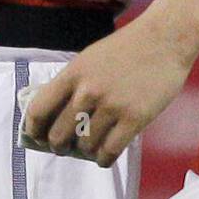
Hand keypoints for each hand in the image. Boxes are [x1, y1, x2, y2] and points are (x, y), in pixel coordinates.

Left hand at [22, 13, 193, 167]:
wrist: (165, 39)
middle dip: (59, 146)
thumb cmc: (127, 47)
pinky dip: (103, 159)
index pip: (39, 109)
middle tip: (66, 146)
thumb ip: (73, 83)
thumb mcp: (90, 58)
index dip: (33, 129)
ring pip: (85, 147)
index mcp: (73, 73)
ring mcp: (111, 107)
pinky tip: (105, 154)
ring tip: (92, 146)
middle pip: (59, 135)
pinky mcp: (134, 119)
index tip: (36, 137)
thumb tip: (56, 115)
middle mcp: (87, 91)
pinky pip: (109, 152)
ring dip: (86, 151)